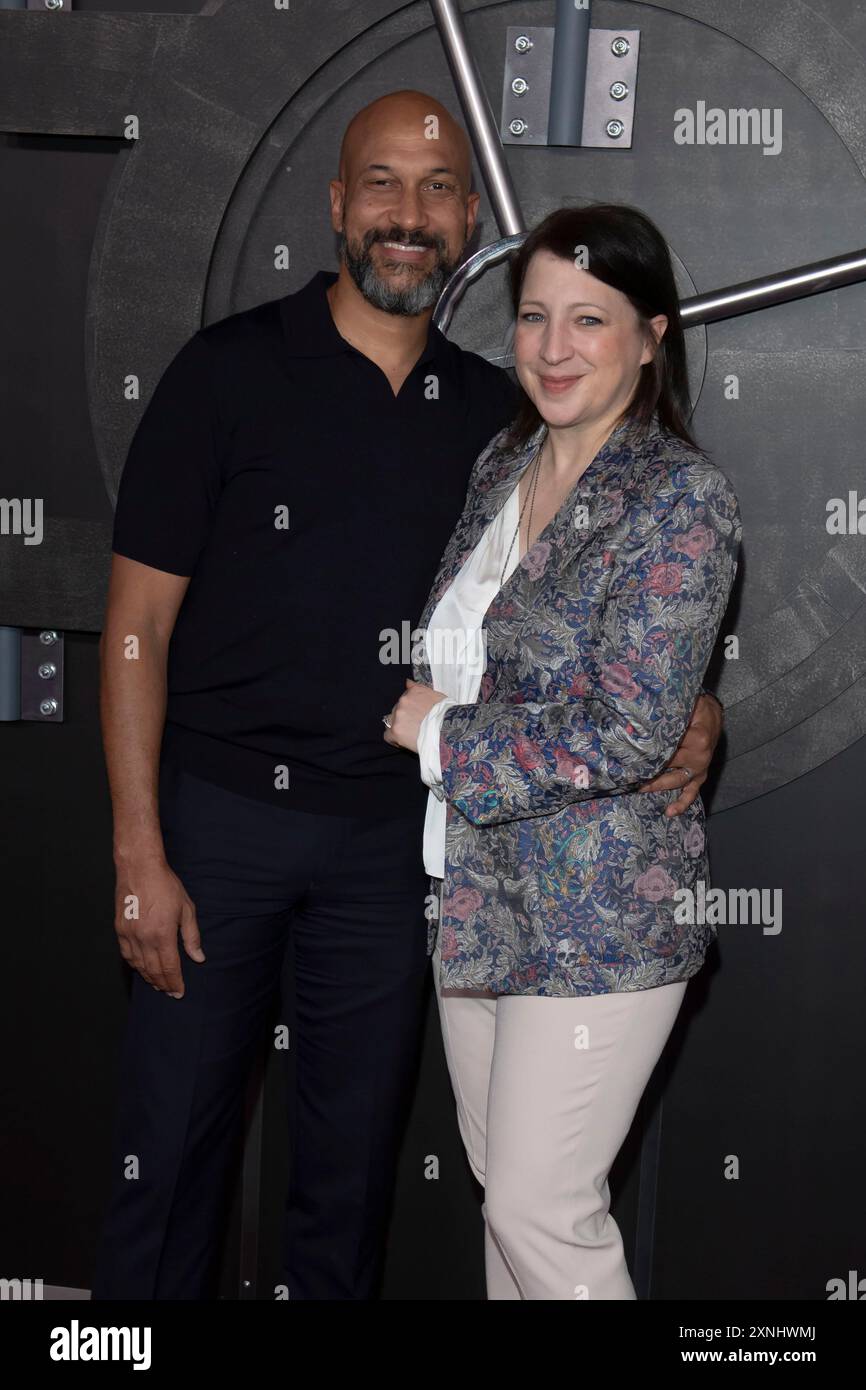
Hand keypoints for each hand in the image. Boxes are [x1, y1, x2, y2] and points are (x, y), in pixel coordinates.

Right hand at [113, 852, 205, 997]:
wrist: (140, 869)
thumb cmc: (165, 886)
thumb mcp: (186, 909)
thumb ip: (192, 936)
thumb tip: (199, 957)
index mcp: (162, 934)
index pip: (169, 968)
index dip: (175, 982)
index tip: (179, 992)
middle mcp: (144, 939)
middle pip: (153, 970)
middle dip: (163, 984)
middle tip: (170, 992)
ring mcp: (129, 935)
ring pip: (138, 966)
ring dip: (148, 978)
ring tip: (157, 985)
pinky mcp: (119, 930)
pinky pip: (127, 955)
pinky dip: (135, 965)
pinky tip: (141, 969)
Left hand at [383, 678, 447, 752]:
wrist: (449, 730)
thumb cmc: (447, 715)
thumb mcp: (436, 696)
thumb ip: (419, 689)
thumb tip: (408, 682)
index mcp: (413, 692)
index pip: (404, 699)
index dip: (409, 709)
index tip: (415, 716)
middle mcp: (403, 701)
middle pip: (397, 710)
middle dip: (404, 718)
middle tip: (416, 727)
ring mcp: (398, 715)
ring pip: (392, 722)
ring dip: (400, 727)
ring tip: (412, 735)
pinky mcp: (396, 730)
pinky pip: (387, 736)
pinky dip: (394, 739)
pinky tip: (403, 742)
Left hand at [638, 692, 722, 816]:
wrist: (713, 712)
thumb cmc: (697, 708)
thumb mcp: (685, 707)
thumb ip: (670, 716)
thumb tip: (645, 722)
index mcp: (697, 740)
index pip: (667, 749)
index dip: (648, 752)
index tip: (631, 755)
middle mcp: (699, 757)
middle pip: (669, 766)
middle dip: (649, 771)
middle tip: (628, 773)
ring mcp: (700, 769)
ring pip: (677, 782)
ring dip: (659, 786)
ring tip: (641, 789)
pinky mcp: (700, 775)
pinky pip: (691, 792)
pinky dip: (682, 803)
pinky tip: (670, 812)